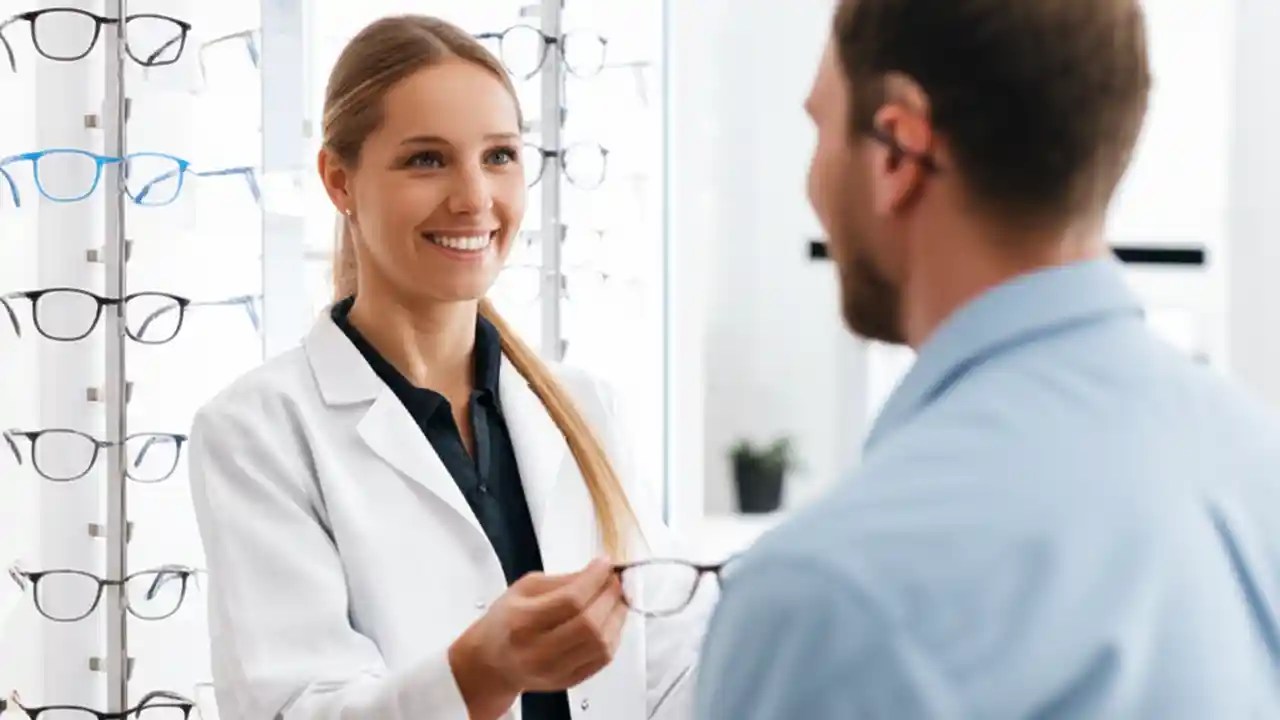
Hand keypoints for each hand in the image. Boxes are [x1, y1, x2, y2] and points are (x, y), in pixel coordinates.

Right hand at [449, 558, 627, 718]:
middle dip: (609, 597)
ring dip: (616, 617)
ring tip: (616, 599)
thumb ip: (563, 580)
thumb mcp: (525, 588)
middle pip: (589, 624)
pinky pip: (602, 660)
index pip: (571, 600)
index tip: (605, 564)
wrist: (492, 662)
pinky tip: (610, 621)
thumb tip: (598, 572)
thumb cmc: (507, 620)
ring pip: (601, 644)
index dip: (595, 579)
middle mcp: (537, 650)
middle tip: (615, 581)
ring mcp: (554, 670)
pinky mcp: (568, 682)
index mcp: (522, 621)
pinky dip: (613, 636)